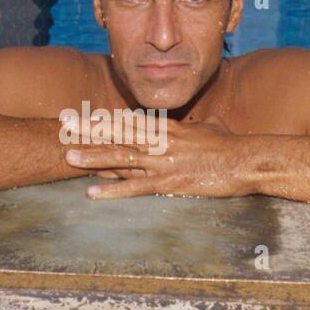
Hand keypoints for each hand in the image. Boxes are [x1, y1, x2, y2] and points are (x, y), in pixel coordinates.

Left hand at [64, 117, 250, 199]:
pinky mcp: (169, 183)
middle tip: (64, 124)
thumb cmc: (229, 145)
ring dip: (93, 157)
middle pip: (118, 133)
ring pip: (121, 158)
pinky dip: (112, 190)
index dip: (104, 119)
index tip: (82, 116)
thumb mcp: (208, 128)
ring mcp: (163, 162)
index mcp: (167, 128)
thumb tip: (192, 123)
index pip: (129, 121)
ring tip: (69, 156)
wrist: (244, 161)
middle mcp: (160, 141)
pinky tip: (92, 192)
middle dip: (89, 129)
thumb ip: (192, 126)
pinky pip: (135, 188)